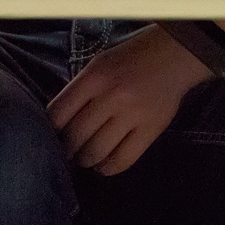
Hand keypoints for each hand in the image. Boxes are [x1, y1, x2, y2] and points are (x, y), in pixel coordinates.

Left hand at [47, 25, 209, 175]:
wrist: (174, 56)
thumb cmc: (131, 59)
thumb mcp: (99, 65)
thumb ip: (80, 91)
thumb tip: (58, 126)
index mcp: (95, 77)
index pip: (58, 114)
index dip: (50, 131)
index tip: (52, 136)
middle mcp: (112, 96)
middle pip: (75, 137)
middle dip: (67, 149)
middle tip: (68, 151)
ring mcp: (133, 114)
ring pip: (95, 152)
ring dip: (86, 160)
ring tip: (86, 157)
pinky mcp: (151, 129)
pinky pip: (122, 160)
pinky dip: (108, 168)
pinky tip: (104, 164)